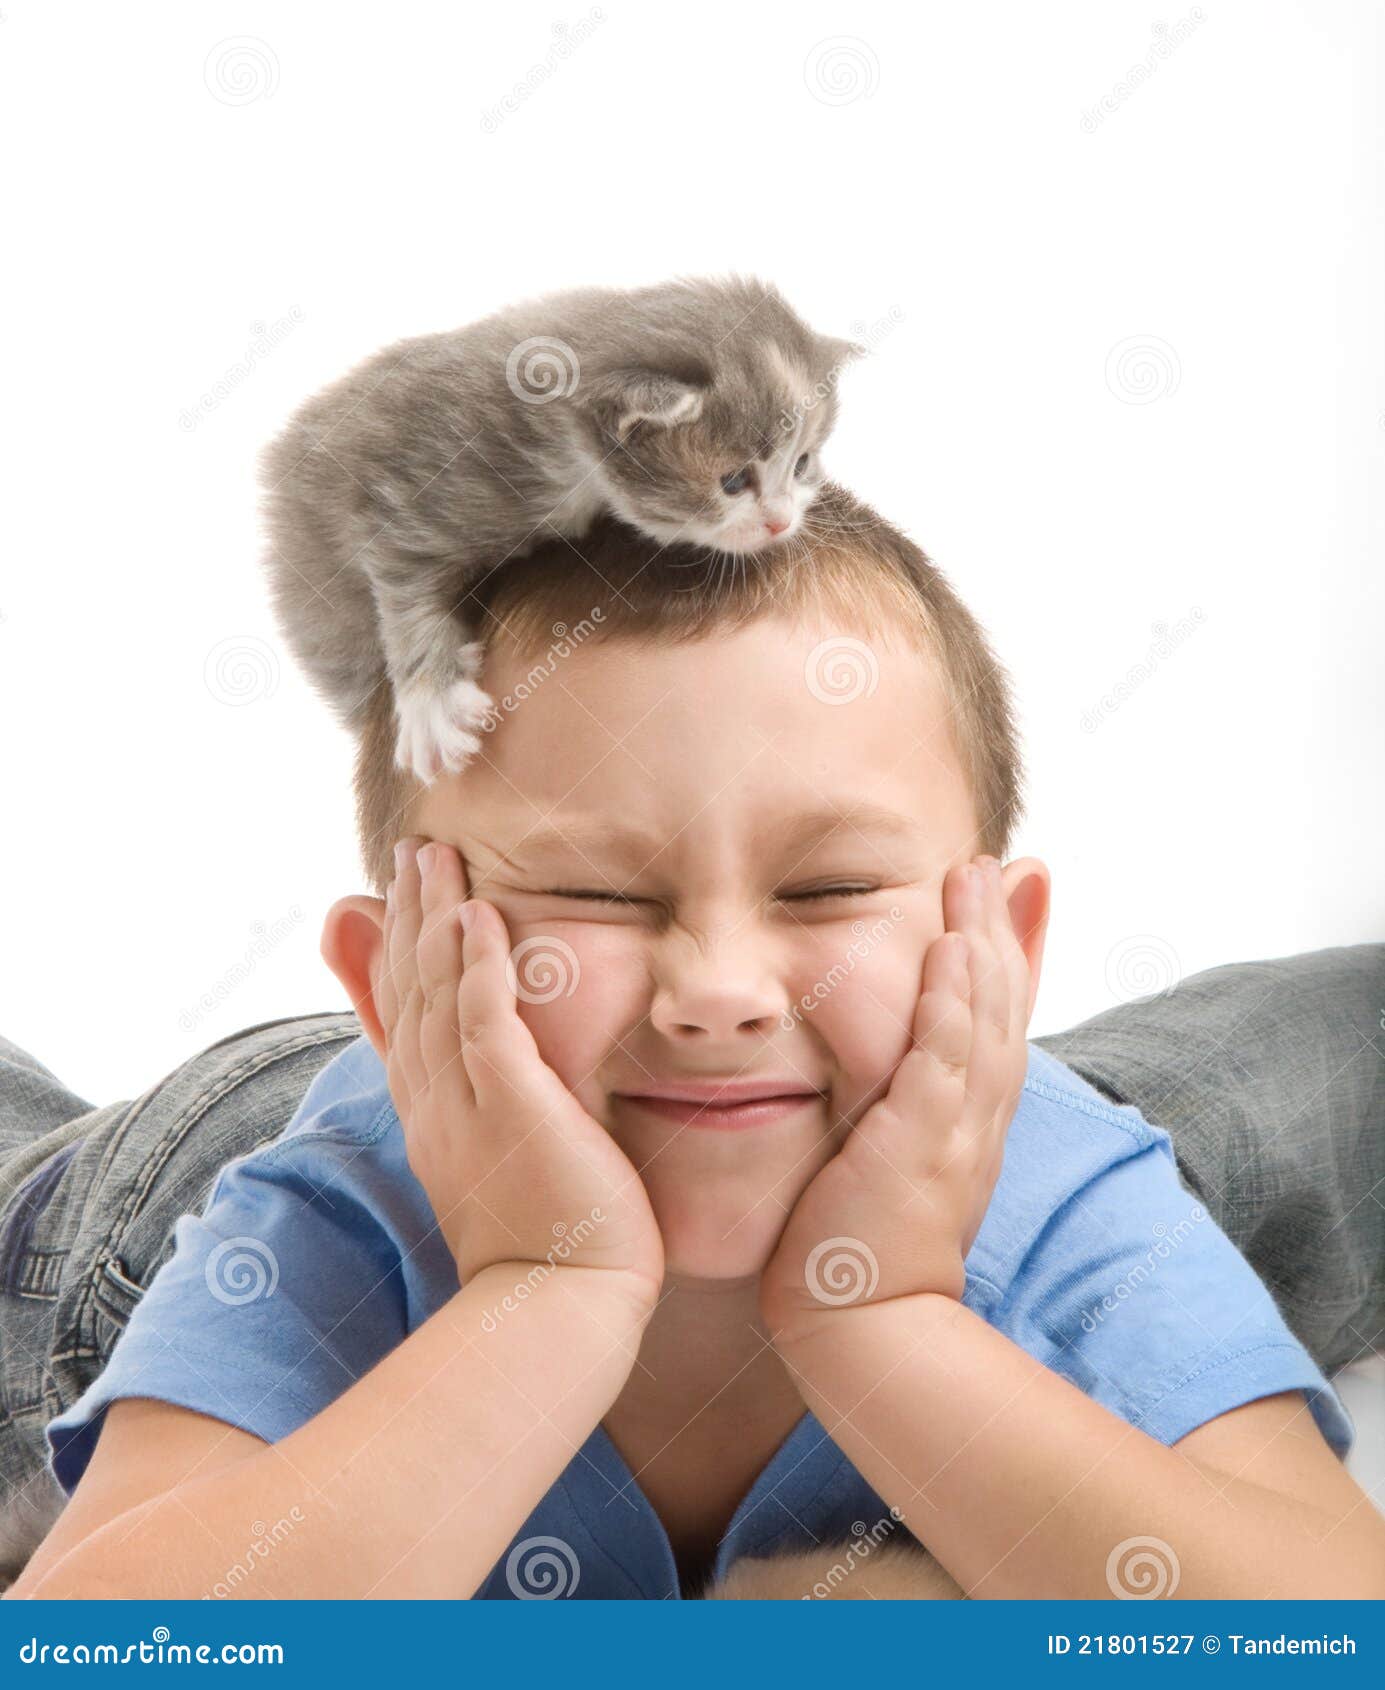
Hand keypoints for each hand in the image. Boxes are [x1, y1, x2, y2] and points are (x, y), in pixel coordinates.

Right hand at [377, 836, 664, 1311]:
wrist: (564, 1308)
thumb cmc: (553, 1248)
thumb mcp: (508, 1172)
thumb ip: (502, 1117)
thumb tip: (513, 1085)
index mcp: (435, 1119)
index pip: (409, 1018)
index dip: (403, 953)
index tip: (406, 898)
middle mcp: (437, 1105)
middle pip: (411, 990)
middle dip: (411, 914)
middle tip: (411, 849)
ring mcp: (468, 1106)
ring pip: (437, 993)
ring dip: (436, 917)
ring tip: (435, 855)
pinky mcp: (513, 1109)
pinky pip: (485, 1023)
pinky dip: (479, 967)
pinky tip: (481, 918)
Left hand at [759, 855, 1029, 1341]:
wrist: (859, 1330)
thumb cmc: (854, 1254)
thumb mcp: (885, 1166)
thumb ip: (888, 1111)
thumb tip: (880, 1073)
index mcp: (968, 1123)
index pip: (993, 1025)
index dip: (1001, 957)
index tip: (991, 896)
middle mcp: (974, 1120)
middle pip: (1000, 1009)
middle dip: (999, 929)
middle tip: (991, 861)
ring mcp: (955, 1132)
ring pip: (982, 1022)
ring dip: (982, 944)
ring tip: (974, 877)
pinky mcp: (919, 1146)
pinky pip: (942, 1061)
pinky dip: (950, 1003)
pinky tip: (946, 951)